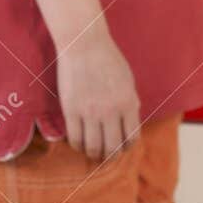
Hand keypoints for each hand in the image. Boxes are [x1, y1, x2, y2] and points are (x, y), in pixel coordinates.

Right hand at [56, 29, 140, 159]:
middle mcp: (111, 111)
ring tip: (92, 153)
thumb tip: (130, 124)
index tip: (121, 148)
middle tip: (106, 157)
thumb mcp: (128, 82)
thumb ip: (130, 103)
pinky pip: (74, 138)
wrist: (84, 45)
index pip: (131, 138)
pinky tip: (79, 143)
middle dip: (110, 157)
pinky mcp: (71, 110)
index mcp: (128, 104)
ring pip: (93, 147)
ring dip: (94, 154)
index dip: (127, 148)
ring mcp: (90, 112)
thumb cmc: (108, 60)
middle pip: (112, 148)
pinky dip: (78, 146)